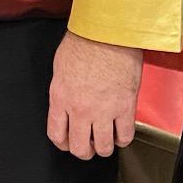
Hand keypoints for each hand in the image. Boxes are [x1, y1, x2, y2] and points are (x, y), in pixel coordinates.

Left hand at [46, 34, 142, 157]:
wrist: (108, 32)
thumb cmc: (84, 41)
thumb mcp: (60, 67)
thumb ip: (63, 91)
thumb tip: (67, 103)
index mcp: (60, 98)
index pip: (57, 135)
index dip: (63, 143)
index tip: (68, 142)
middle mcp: (80, 109)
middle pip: (80, 148)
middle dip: (84, 150)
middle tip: (89, 145)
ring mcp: (103, 111)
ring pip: (104, 148)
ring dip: (104, 147)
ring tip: (106, 139)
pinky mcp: (125, 108)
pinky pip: (125, 136)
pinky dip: (123, 138)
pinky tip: (121, 131)